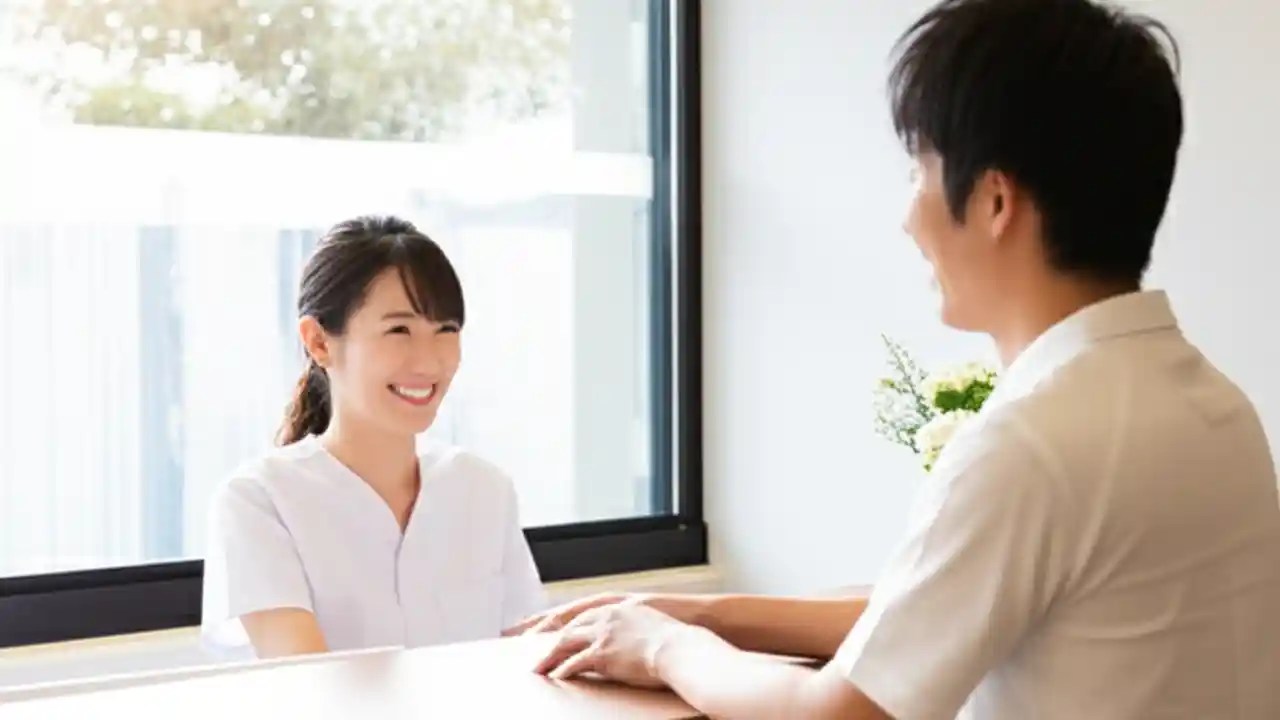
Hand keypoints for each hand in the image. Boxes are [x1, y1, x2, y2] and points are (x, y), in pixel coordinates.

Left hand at [533, 602, 692, 687]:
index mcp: (618, 606)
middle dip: (543, 631)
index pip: (581, 610)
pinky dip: (563, 669)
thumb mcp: (650, 623)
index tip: (542, 622)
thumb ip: (631, 626)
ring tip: (537, 667)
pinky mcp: (603, 652)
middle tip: (523, 639)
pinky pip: (575, 662)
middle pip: (567, 623)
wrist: (682, 647)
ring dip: (549, 655)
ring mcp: (604, 632)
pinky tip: (555, 676)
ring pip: (566, 641)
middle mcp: (607, 614)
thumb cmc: (675, 640)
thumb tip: (624, 640)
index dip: (560, 618)